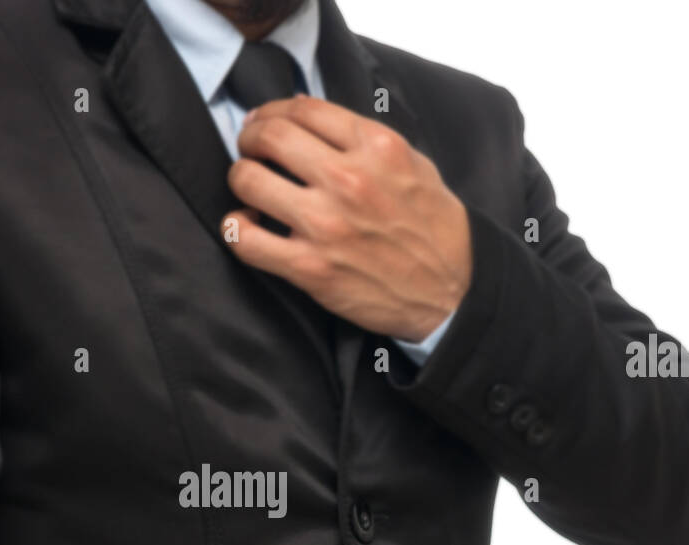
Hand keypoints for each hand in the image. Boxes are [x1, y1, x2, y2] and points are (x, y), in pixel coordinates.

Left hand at [222, 95, 472, 343]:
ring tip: (249, 188)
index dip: (272, 111)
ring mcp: (325, 225)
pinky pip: (245, 239)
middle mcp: (348, 180)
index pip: (302, 109)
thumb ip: (361, 136)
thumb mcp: (413, 164)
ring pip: (248, 181)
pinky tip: (247, 226)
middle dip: (249, 138)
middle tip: (250, 150)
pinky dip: (235, 229)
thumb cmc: (434, 228)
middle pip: (269, 136)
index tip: (264, 122)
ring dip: (240, 180)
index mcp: (377, 147)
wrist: (453, 292)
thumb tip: (304, 111)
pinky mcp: (309, 267)